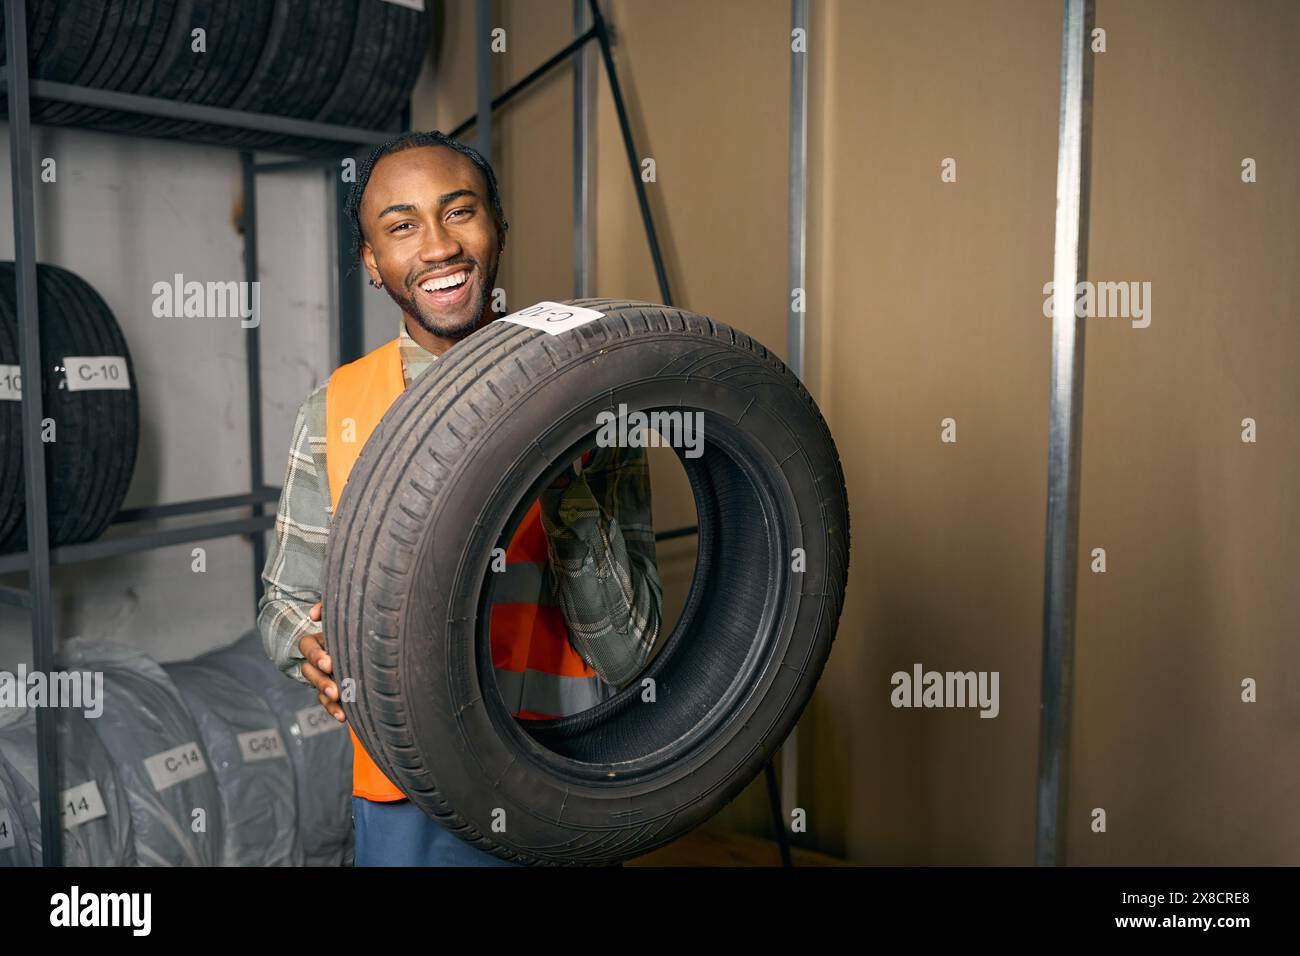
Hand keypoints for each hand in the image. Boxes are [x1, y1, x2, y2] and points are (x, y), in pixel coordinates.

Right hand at [299, 601, 344, 722]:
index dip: (315, 656)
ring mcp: (324, 676)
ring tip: (339, 701)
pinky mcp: (333, 690)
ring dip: (327, 696)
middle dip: (321, 680)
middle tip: (335, 688)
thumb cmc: (349, 625)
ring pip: (318, 688)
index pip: (307, 647)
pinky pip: (329, 702)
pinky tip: (343, 717)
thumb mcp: (340, 615)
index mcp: (317, 642)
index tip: (329, 663)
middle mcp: (317, 660)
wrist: (361, 642)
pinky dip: (334, 710)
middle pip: (310, 672)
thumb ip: (326, 608)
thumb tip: (314, 614)